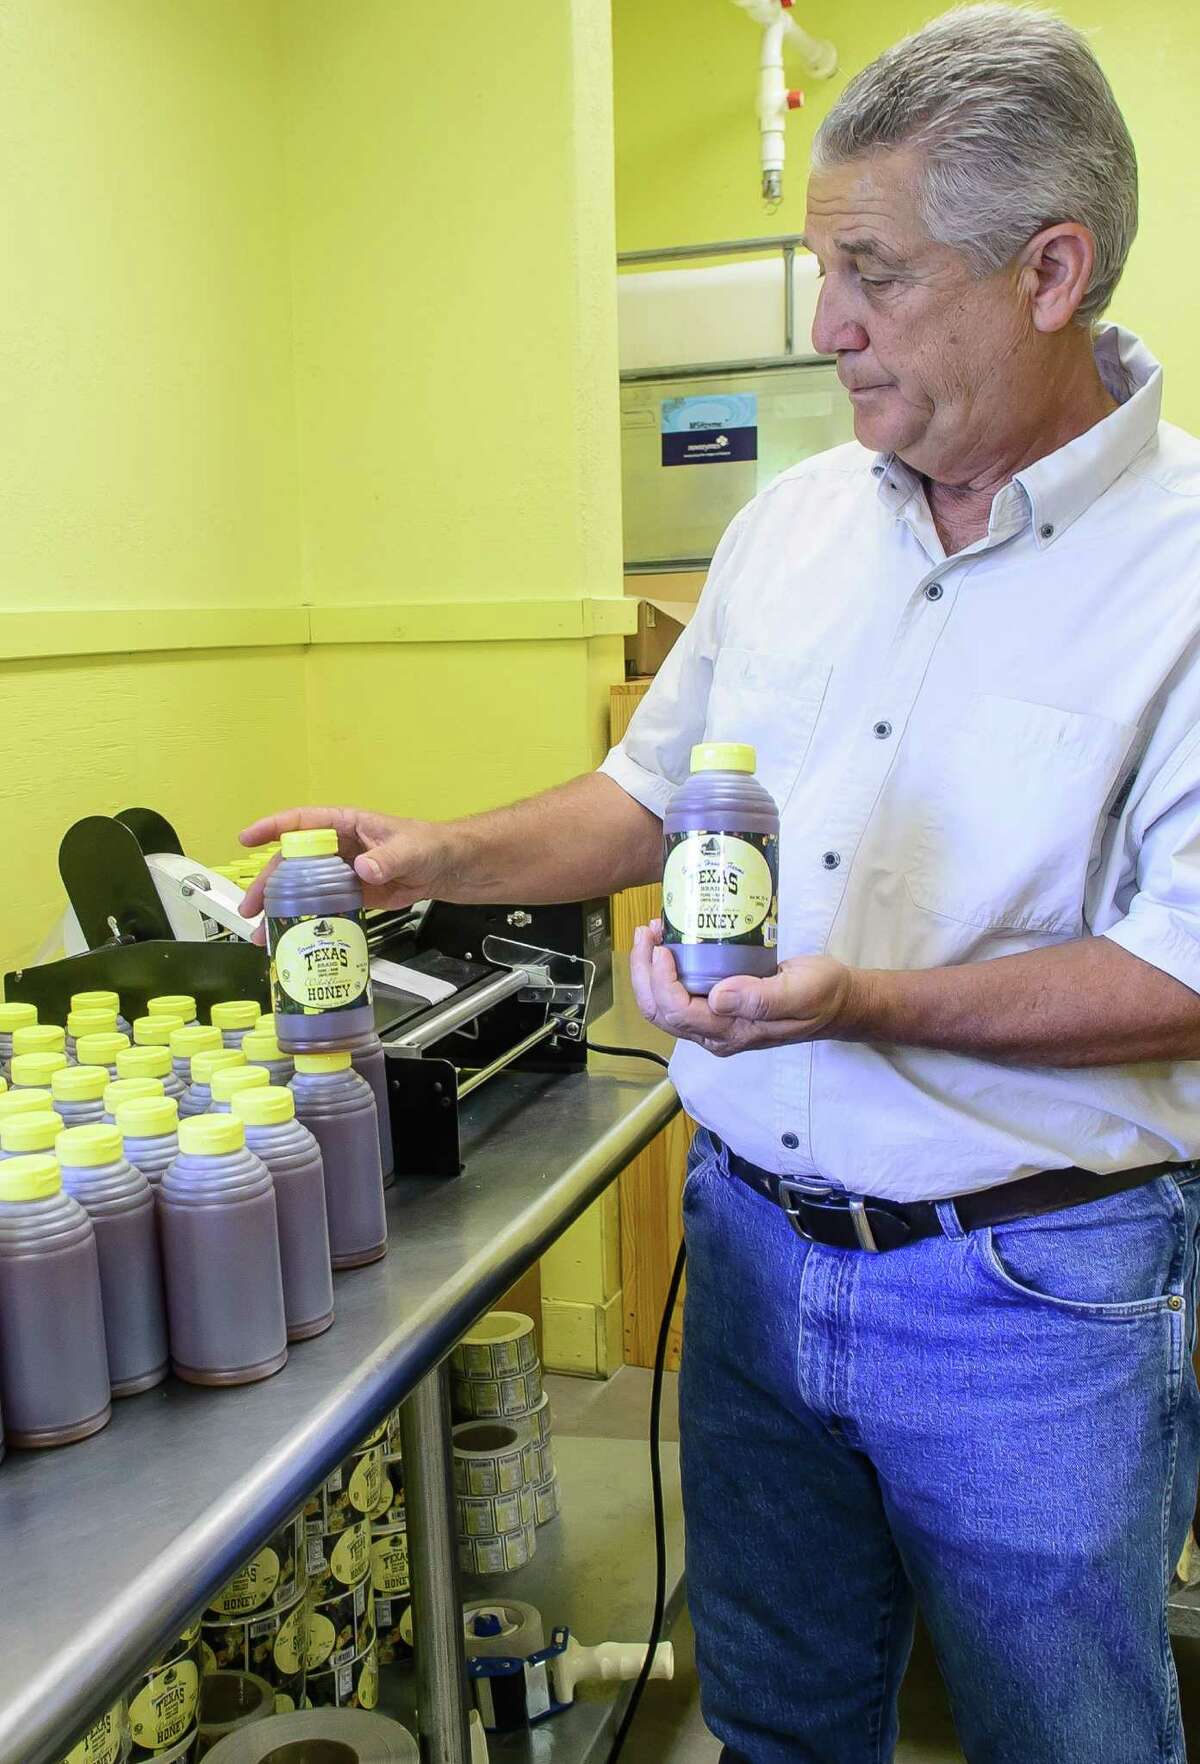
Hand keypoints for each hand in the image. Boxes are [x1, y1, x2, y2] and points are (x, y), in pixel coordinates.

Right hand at [238, 805, 450, 924]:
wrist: (452, 870)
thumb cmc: (433, 846)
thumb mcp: (411, 849)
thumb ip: (388, 858)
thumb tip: (363, 868)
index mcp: (346, 825)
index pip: (303, 823)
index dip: (273, 829)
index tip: (247, 839)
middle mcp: (338, 848)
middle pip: (294, 863)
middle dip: (268, 884)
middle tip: (250, 908)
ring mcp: (343, 873)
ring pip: (303, 888)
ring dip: (281, 909)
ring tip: (262, 933)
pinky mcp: (352, 896)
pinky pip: (323, 906)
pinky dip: (307, 921)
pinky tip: (293, 937)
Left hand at [630, 921, 860, 1056]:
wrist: (837, 1001)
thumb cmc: (821, 995)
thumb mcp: (800, 993)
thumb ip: (761, 1000)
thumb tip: (717, 997)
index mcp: (732, 1032)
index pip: (679, 1012)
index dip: (662, 981)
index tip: (664, 947)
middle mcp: (716, 1033)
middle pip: (659, 1012)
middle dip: (644, 972)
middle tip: (647, 933)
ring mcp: (713, 1022)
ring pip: (662, 1006)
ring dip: (648, 971)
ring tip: (651, 934)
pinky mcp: (715, 1008)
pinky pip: (676, 995)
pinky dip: (662, 972)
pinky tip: (667, 944)